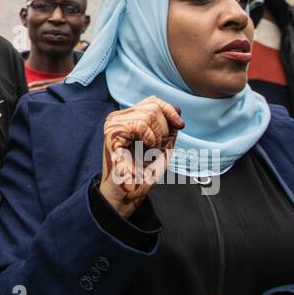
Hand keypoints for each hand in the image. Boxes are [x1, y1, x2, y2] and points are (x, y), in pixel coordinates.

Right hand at [99, 96, 183, 219]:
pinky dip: (151, 139)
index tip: (180, 125)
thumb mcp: (162, 147)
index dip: (169, 110)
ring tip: (150, 151)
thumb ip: (169, 128)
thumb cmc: (143, 173)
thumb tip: (177, 109)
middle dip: (165, 127)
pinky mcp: (112, 132)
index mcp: (128, 118)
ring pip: (149, 114)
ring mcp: (113, 123)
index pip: (152, 101)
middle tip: (158, 147)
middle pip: (153, 106)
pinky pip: (142, 125)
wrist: (128, 193)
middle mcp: (118, 117)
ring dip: (158, 136)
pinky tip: (146, 150)